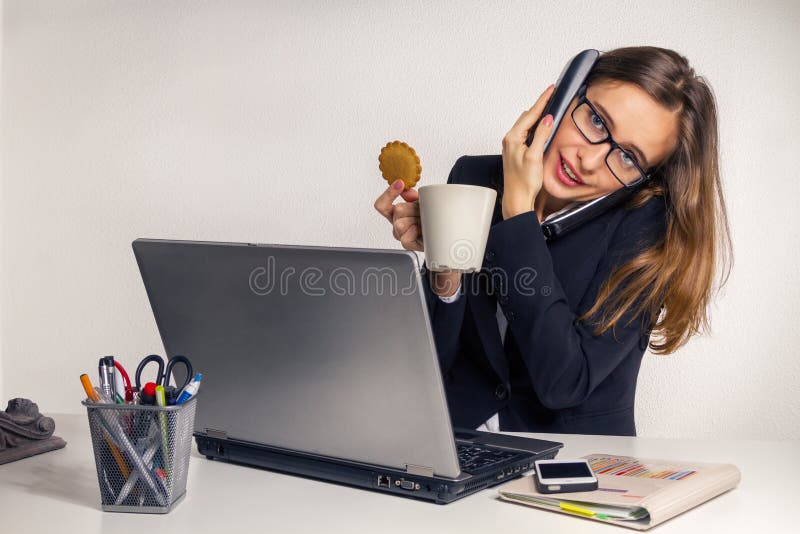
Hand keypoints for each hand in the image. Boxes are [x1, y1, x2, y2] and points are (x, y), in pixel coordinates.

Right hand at [374, 180, 423, 251]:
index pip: (382, 204)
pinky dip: (414, 232)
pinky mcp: (407, 244)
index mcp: (396, 213)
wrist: (441, 233)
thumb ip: (412, 196)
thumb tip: (406, 191)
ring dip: (415, 221)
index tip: (400, 184)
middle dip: (413, 208)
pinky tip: (421, 230)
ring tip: (423, 222)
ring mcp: (401, 235)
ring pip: (399, 224)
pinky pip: (405, 238)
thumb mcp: (422, 202)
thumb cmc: (430, 219)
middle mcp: (396, 223)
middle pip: (396, 210)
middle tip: (423, 211)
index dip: (389, 193)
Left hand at [501, 84, 555, 218]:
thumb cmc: (524, 182)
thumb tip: (548, 119)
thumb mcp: (535, 156)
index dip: (542, 100)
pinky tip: (540, 126)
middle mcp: (510, 139)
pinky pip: (525, 132)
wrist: (517, 198)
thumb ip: (541, 135)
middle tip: (552, 95)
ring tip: (548, 106)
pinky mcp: (515, 151)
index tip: (551, 89)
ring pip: (525, 123)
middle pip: (527, 116)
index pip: (530, 114)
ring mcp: (511, 145)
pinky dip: (533, 125)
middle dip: (540, 105)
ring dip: (536, 115)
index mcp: (513, 138)